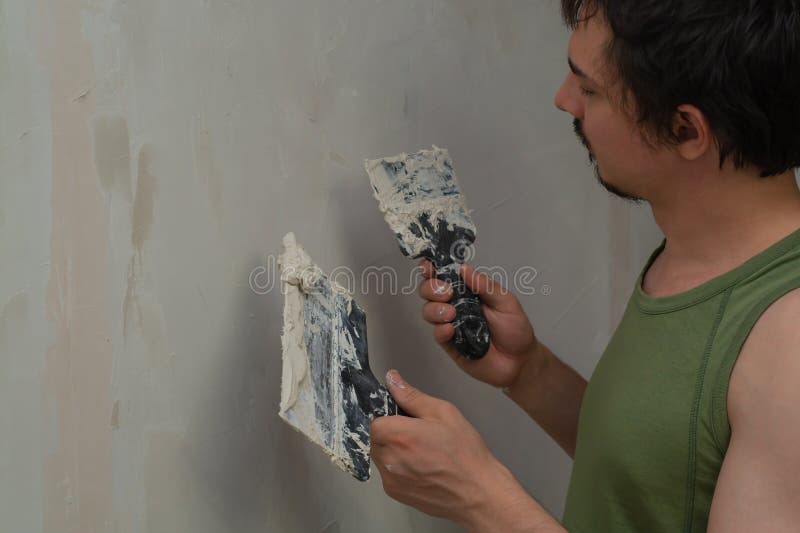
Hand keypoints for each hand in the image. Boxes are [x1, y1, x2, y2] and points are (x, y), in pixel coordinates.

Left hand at [370, 370, 527, 529]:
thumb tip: (393, 380)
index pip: (375, 419)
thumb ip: (412, 395)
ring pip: (381, 455)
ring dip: (394, 450)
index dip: (390, 416)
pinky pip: (388, 473)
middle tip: (419, 434)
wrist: (478, 492)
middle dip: (392, 432)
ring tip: (423, 451)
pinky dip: (400, 467)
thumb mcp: (443, 413)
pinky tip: (422, 466)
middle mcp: (390, 459)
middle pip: (376, 438)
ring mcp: (391, 479)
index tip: (406, 419)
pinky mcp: (396, 493)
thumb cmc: (465, 455)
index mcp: (399, 435)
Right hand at [418, 260, 538, 387]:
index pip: (444, 276)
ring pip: (428, 311)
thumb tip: (464, 268)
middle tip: (446, 292)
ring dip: (435, 309)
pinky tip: (451, 329)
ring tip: (451, 313)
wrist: (520, 361)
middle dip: (431, 288)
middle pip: (429, 291)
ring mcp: (452, 324)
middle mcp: (456, 305)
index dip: (431, 269)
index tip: (428, 267)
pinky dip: (440, 330)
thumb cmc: (516, 329)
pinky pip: (437, 334)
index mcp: (468, 291)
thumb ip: (485, 285)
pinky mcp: (451, 344)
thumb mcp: (506, 302)